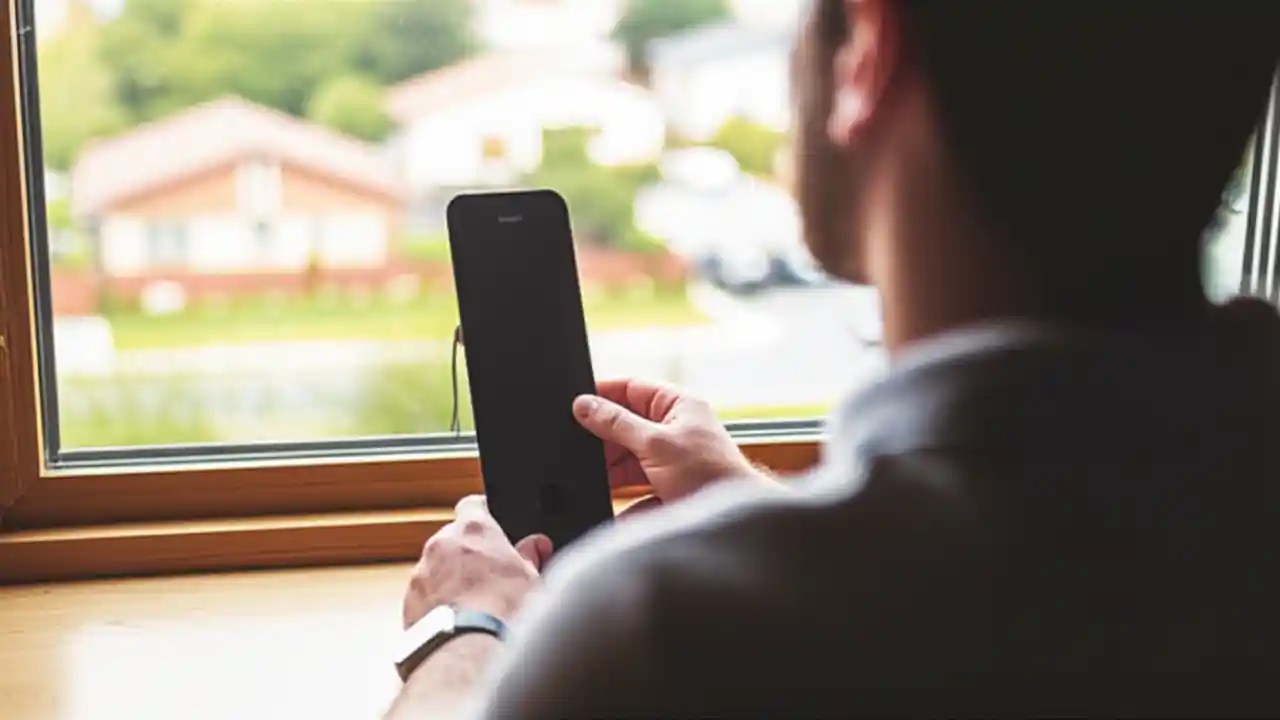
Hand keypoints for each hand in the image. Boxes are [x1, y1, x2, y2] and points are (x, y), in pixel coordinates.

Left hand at [403, 495, 552, 628]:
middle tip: (491, 578)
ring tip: (475, 609)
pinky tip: (458, 624)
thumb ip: (530, 555)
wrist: (468, 650)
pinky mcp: (408, 603)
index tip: (492, 528)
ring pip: (436, 569)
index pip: (474, 505)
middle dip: (468, 555)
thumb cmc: (502, 611)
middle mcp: (440, 545)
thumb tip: (536, 546)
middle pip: (453, 540)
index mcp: (473, 529)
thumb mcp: (531, 579)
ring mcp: (420, 574)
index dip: (484, 516)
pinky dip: (437, 605)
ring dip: (450, 582)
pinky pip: (425, 597)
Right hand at [572, 378, 769, 507]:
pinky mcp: (666, 486)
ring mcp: (671, 458)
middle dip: (605, 438)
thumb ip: (617, 424)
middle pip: (627, 424)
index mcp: (679, 405)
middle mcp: (675, 428)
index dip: (604, 393)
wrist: (731, 526)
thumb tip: (584, 405)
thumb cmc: (711, 475)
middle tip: (581, 447)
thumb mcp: (656, 443)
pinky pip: (635, 484)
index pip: (633, 387)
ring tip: (597, 475)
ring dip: (612, 468)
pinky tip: (610, 499)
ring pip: (628, 457)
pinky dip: (623, 494)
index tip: (575, 402)